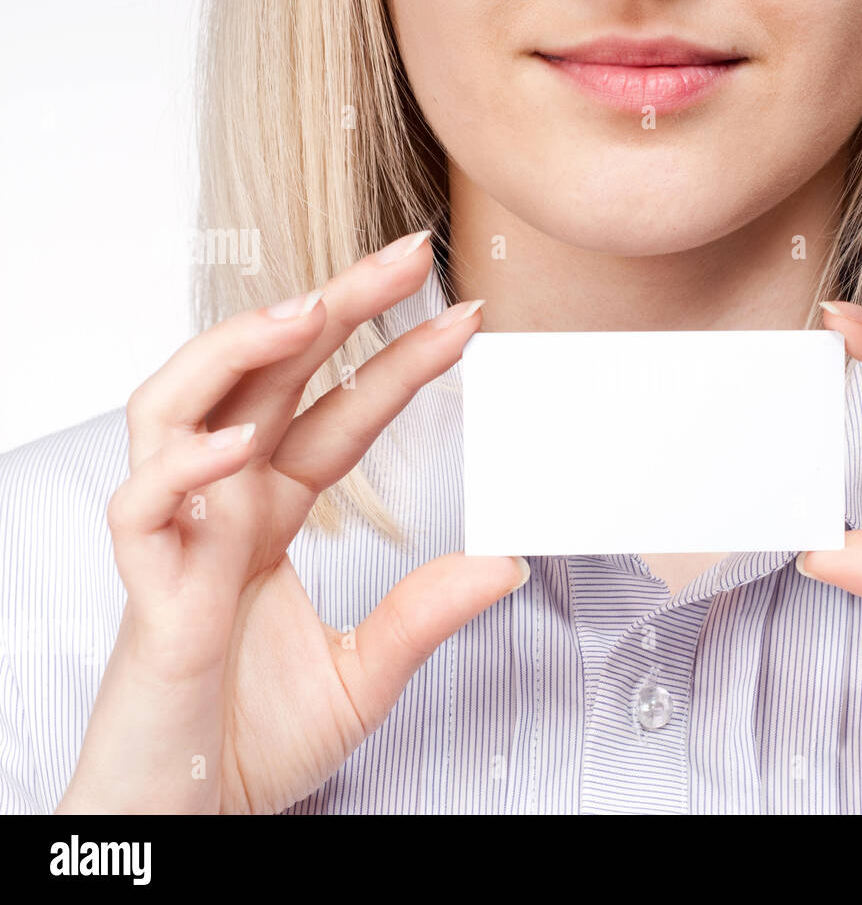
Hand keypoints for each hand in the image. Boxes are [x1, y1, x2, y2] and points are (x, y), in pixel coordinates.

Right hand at [59, 232, 524, 813]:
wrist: (195, 815)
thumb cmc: (255, 740)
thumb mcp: (367, 672)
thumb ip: (426, 612)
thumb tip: (506, 564)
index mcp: (269, 513)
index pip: (337, 411)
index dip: (397, 360)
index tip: (464, 318)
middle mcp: (222, 505)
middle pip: (264, 378)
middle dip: (331, 307)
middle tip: (407, 257)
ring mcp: (179, 537)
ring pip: (179, 407)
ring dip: (240, 352)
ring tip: (309, 313)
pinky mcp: (146, 588)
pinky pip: (145, 507)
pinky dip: (184, 465)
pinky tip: (240, 443)